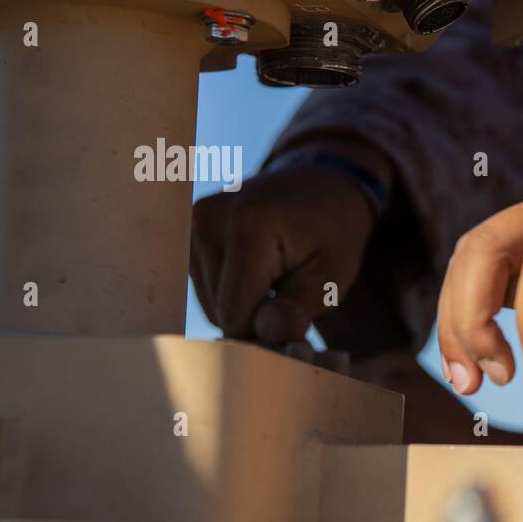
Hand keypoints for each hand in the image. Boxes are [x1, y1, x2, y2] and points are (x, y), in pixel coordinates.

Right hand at [191, 147, 381, 342]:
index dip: (262, 335)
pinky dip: (234, 291)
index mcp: (247, 226)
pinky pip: (207, 288)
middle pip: (221, 310)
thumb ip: (295, 310)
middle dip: (257, 317)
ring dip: (246, 305)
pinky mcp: (189, 230)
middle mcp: (208, 219)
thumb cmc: (333, 234)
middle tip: (292, 293)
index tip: (292, 335)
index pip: (235, 312)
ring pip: (211, 303)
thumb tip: (269, 337)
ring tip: (277, 277)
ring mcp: (194, 222)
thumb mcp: (330, 277)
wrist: (323, 184)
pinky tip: (259, 271)